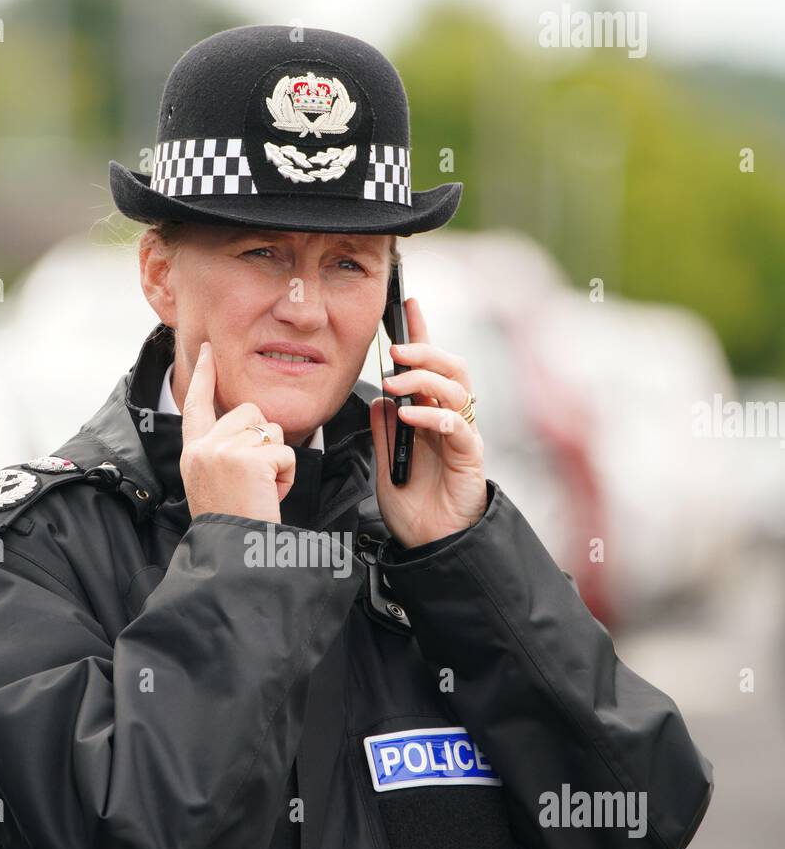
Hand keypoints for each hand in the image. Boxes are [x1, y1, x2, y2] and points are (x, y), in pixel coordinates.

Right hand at [180, 341, 295, 522]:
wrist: (232, 552)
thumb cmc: (231, 524)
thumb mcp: (212, 482)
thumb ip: (223, 451)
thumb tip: (250, 425)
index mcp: (193, 452)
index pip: (196, 404)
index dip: (204, 375)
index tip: (206, 350)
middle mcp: (204, 447)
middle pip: (249, 412)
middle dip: (264, 440)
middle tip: (255, 480)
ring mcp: (225, 451)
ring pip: (271, 431)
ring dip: (276, 461)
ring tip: (261, 491)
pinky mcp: (249, 460)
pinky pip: (285, 454)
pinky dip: (286, 477)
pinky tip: (269, 496)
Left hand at [368, 298, 487, 547]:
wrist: (432, 545)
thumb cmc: (414, 507)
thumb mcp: (386, 463)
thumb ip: (383, 430)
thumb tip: (378, 398)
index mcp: (430, 416)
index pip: (429, 366)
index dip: (422, 332)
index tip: (409, 304)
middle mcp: (451, 420)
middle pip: (451, 367)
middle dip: (425, 349)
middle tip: (395, 349)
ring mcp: (463, 436)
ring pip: (457, 388)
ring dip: (424, 379)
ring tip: (395, 383)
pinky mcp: (470, 457)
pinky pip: (457, 426)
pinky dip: (431, 415)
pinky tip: (409, 416)